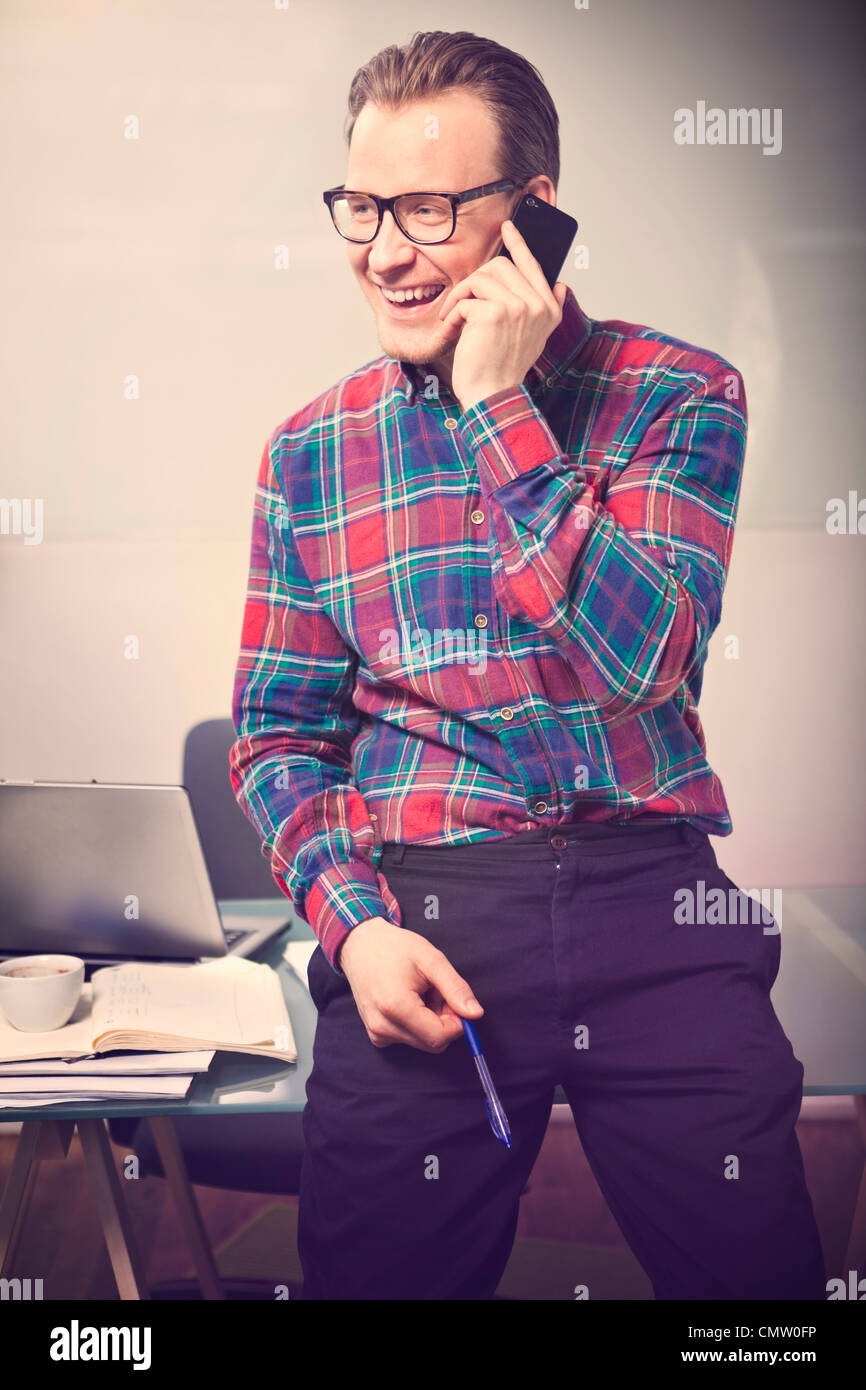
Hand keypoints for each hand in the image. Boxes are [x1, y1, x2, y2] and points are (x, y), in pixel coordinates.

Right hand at [336, 915, 483, 1052]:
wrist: (360, 946)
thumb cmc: (395, 948)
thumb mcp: (431, 959)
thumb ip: (455, 988)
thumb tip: (476, 1014)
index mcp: (395, 1007)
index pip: (440, 1037)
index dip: (456, 1021)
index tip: (451, 997)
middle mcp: (383, 1027)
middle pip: (433, 1042)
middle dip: (443, 1019)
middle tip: (434, 990)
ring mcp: (377, 1034)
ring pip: (423, 1041)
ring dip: (430, 1020)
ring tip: (419, 992)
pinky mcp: (376, 1036)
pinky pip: (410, 1039)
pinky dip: (417, 1023)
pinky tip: (408, 1000)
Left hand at [437, 218, 567, 412]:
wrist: (493, 395)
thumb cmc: (504, 367)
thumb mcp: (534, 337)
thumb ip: (548, 309)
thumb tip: (561, 285)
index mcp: (548, 309)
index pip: (532, 266)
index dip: (518, 244)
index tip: (507, 226)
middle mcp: (537, 305)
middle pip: (499, 266)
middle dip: (473, 283)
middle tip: (460, 305)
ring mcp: (518, 307)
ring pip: (480, 278)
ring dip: (459, 298)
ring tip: (455, 321)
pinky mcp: (494, 313)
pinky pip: (465, 299)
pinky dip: (452, 315)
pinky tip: (452, 332)